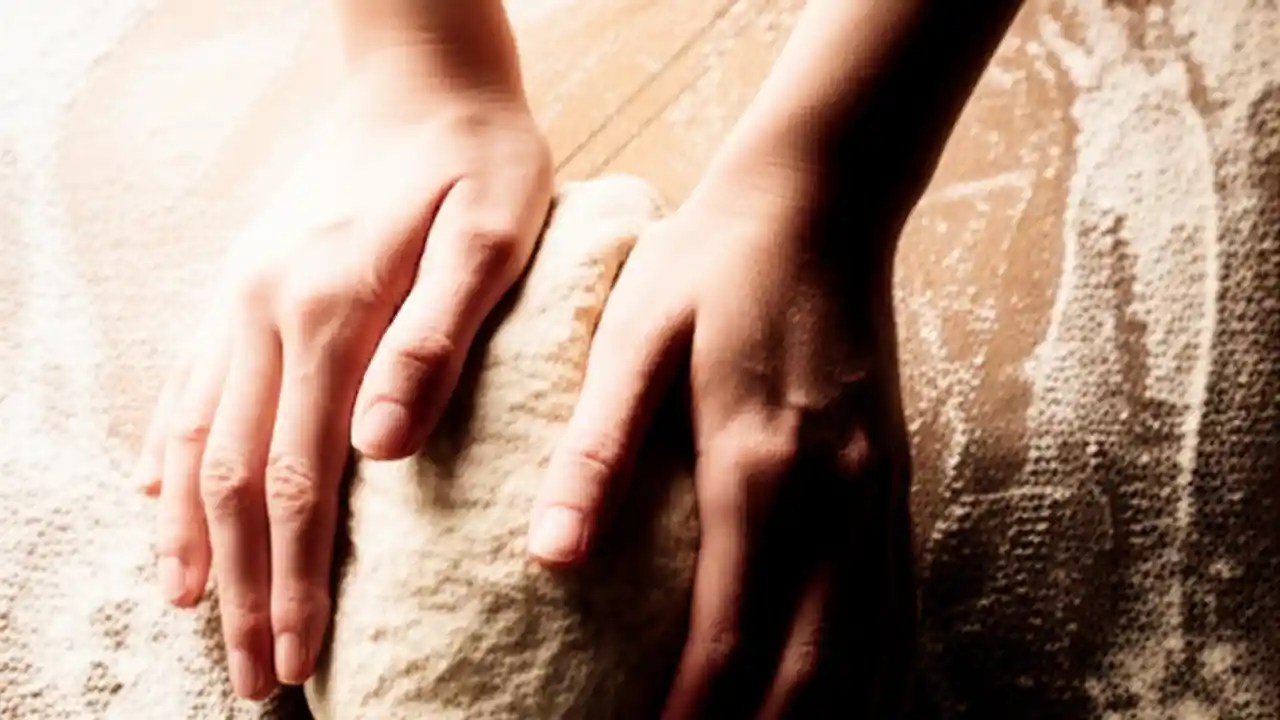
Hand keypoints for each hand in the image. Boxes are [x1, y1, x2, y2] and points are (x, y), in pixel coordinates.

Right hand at [136, 69, 551, 697]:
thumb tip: (385, 450)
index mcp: (329, 306)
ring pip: (195, 438)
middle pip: (238, 477)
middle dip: (243, 585)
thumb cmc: (476, 158)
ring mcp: (237, 296)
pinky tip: (158, 503)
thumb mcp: (492, 236)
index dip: (296, 577)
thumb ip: (437, 338)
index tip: (300, 657)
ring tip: (192, 613)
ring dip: (192, 535)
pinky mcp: (236, 285)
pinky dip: (168, 455)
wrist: (421, 76)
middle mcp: (262, 309)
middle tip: (253, 676)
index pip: (302, 478)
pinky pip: (183, 384)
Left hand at [526, 161, 914, 717]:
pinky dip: (872, 669)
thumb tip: (552, 554)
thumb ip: (597, 448)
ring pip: (867, 647)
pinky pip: (893, 602)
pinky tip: (849, 697)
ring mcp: (878, 490)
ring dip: (823, 715)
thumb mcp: (635, 337)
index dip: (695, 711)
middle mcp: (836, 495)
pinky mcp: (895, 476)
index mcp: (760, 464)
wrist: (820, 198)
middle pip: (812, 664)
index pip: (732, 629)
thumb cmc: (714, 262)